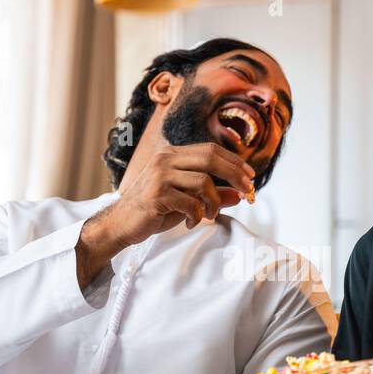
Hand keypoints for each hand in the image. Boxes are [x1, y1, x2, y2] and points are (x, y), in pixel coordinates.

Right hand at [76, 136, 255, 287]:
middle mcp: (165, 159)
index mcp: (172, 155)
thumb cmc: (154, 210)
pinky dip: (197, 215)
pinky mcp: (157, 195)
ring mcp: (160, 176)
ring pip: (203, 182)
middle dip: (234, 175)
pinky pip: (191, 202)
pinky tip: (192, 222)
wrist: (122, 223)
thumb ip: (212, 195)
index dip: (234, 162)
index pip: (210, 149)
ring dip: (214, 202)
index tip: (250, 177)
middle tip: (248, 192)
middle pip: (210, 159)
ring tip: (210, 215)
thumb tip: (239, 195)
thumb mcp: (187, 200)